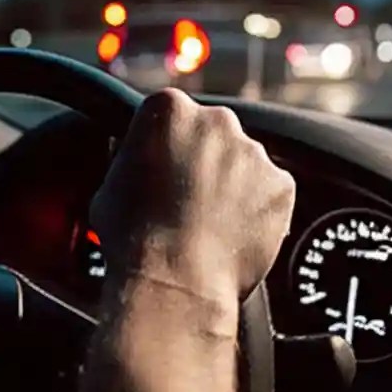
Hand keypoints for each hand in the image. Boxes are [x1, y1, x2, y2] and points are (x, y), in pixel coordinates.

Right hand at [90, 88, 295, 309]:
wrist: (175, 282)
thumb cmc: (134, 239)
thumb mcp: (109, 184)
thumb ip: (135, 158)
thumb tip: (140, 163)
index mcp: (169, 109)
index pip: (172, 114)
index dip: (167, 144)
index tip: (164, 165)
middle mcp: (216, 121)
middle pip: (213, 133)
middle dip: (204, 160)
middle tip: (188, 198)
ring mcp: (253, 153)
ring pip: (244, 163)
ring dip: (232, 185)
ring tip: (210, 224)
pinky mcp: (281, 185)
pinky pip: (270, 192)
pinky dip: (258, 209)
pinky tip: (233, 233)